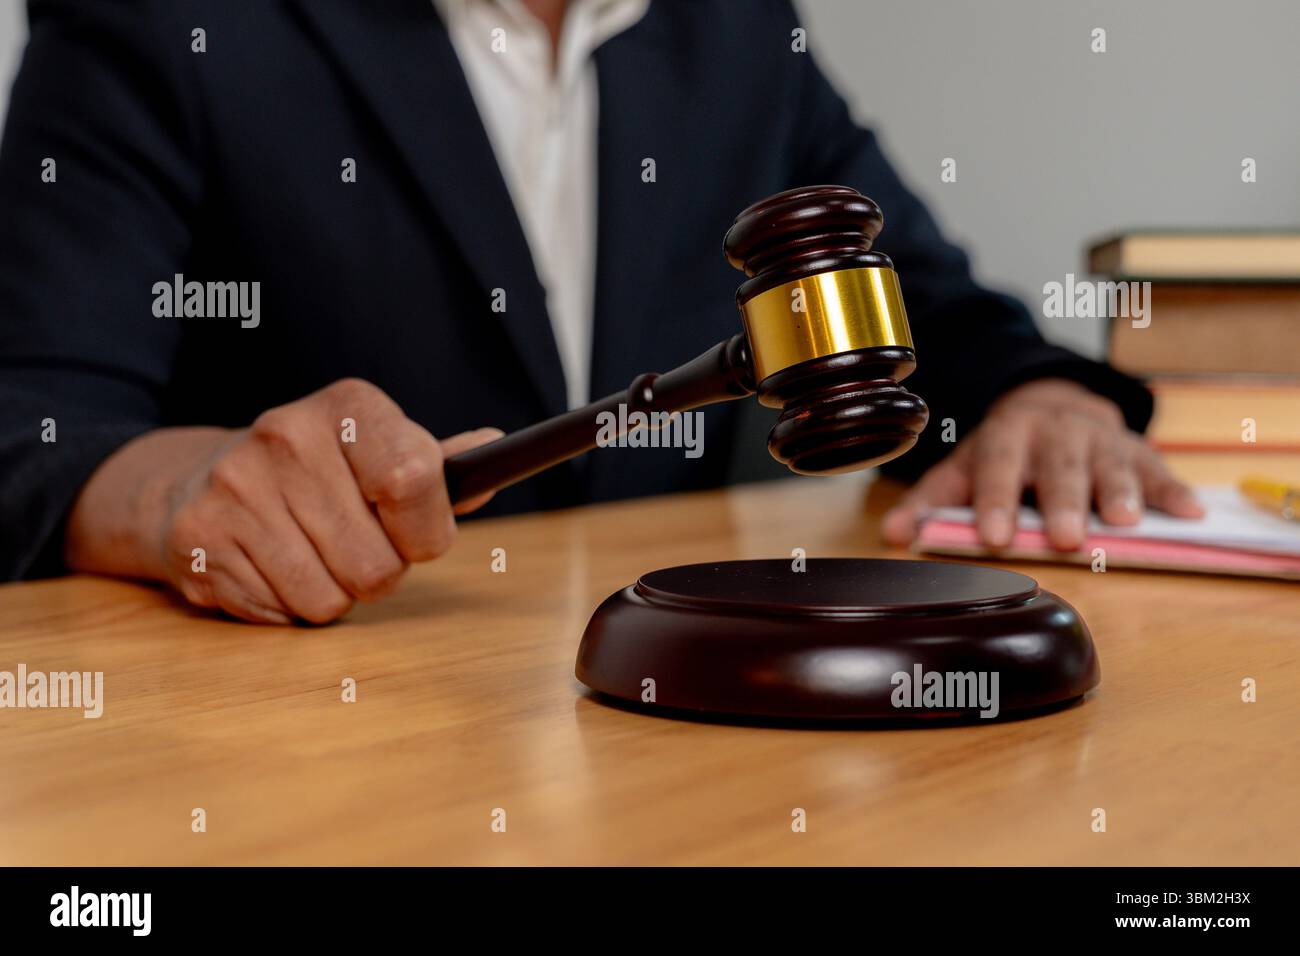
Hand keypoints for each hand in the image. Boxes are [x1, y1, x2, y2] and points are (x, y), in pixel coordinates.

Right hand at [66, 378, 501, 623]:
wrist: (194, 481)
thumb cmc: (317, 476)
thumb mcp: (378, 452)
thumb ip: (438, 465)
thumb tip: (495, 450)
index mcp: (348, 406)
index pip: (415, 479)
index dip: (427, 529)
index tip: (418, 535)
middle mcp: (287, 436)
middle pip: (377, 564)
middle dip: (377, 572)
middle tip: (352, 545)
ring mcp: (236, 487)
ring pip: (329, 599)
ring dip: (331, 594)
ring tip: (308, 555)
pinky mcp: (199, 538)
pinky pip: (280, 614)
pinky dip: (284, 607)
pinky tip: (268, 567)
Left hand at [882, 378, 1203, 550]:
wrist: (1050, 405)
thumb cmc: (1003, 453)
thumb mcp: (963, 470)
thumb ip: (931, 503)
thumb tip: (895, 534)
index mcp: (1006, 434)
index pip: (998, 468)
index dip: (996, 502)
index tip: (994, 536)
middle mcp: (1055, 431)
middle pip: (1059, 467)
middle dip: (1064, 501)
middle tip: (1066, 537)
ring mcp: (1099, 438)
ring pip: (1110, 464)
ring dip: (1120, 492)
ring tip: (1126, 522)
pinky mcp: (1136, 449)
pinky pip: (1158, 469)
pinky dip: (1173, 491)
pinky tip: (1190, 514)